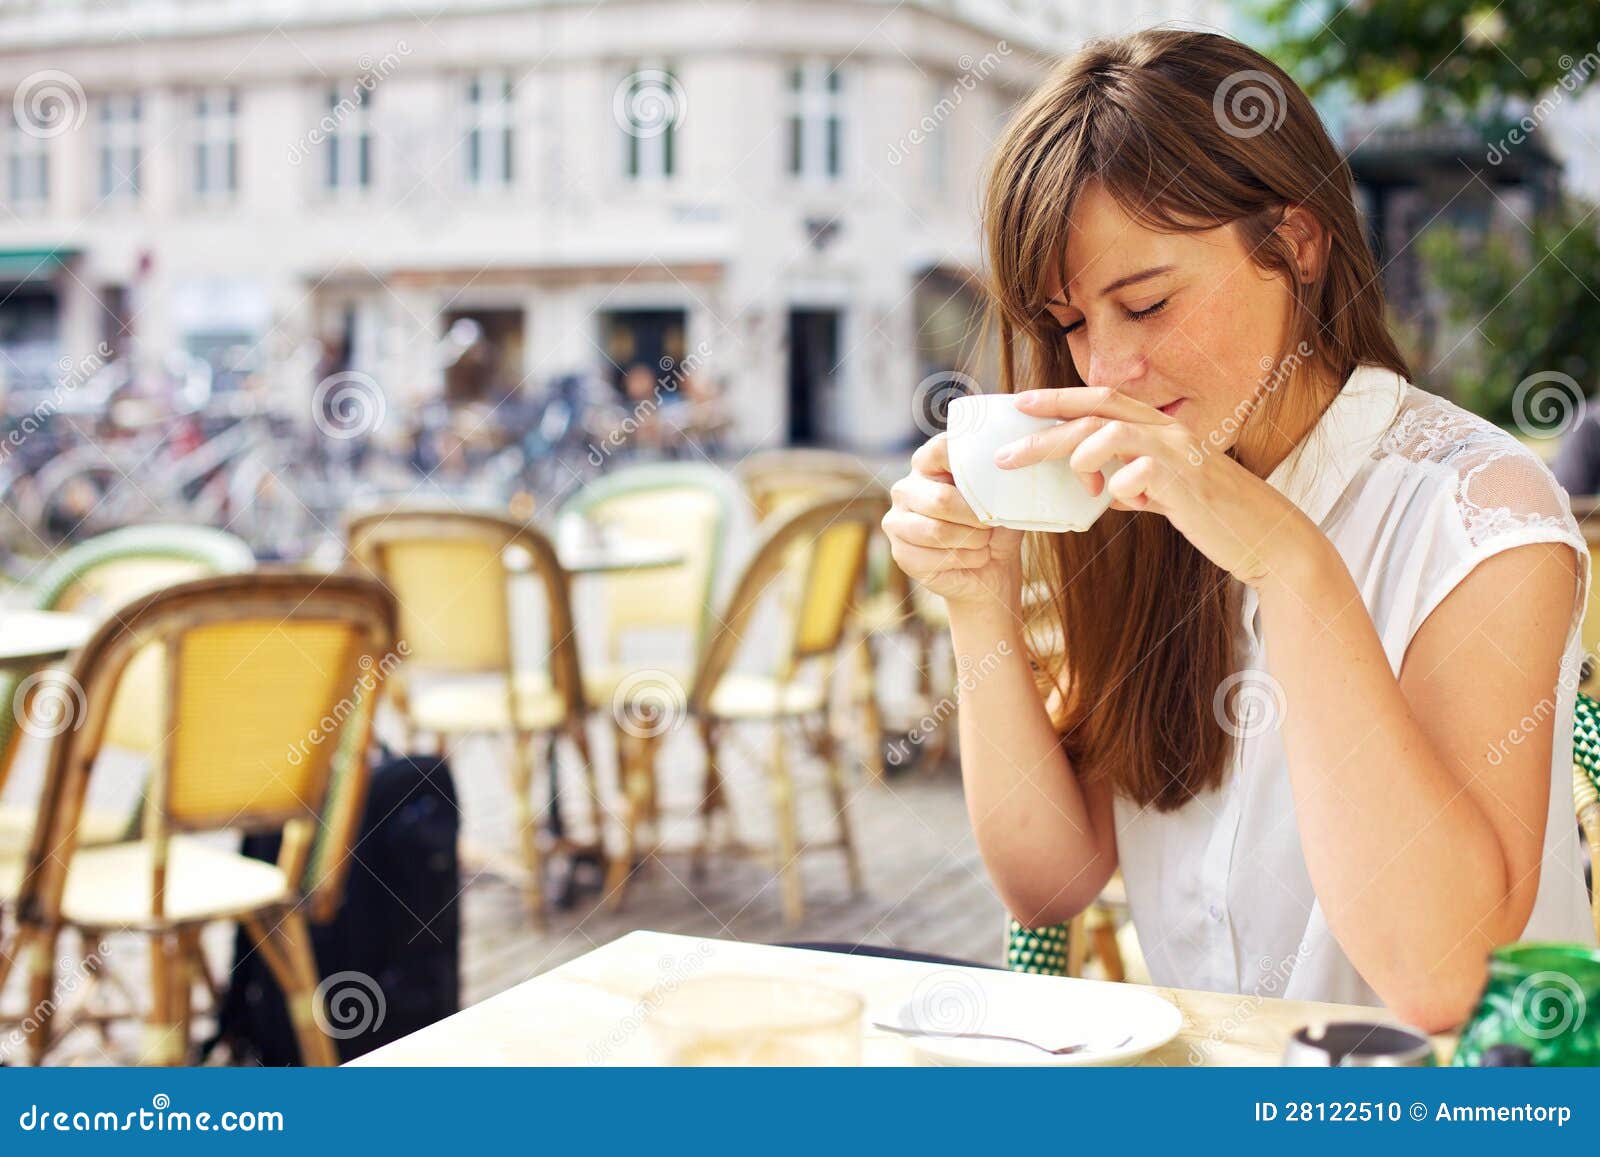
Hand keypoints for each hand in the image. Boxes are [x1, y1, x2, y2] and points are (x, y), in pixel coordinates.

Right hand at [884, 433, 1024, 610]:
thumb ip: (996, 480)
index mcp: (928, 463)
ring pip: (938, 531)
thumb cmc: (997, 526)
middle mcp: (906, 488)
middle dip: (975, 518)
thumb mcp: (1002, 498)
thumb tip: (1004, 467)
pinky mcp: (901, 552)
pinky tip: (972, 558)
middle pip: (941, 499)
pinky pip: (936, 557)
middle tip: (990, 524)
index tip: (991, 481)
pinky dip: (965, 560)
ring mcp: (897, 521)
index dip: (969, 465)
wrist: (993, 568)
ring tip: (984, 542)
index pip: (941, 450)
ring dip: (972, 541)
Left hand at [997, 387, 1318, 586]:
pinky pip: (1139, 475)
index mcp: (1159, 429)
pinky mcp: (1187, 482)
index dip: (1058, 399)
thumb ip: (1135, 485)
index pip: (1100, 400)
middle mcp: (1167, 431)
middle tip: (1006, 452)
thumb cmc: (1214, 515)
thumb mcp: (1165, 495)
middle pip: (1095, 412)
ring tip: (1079, 483)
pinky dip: (1121, 488)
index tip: (1019, 404)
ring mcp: (1179, 454)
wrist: (1267, 538)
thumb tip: (1104, 491)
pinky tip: (1123, 503)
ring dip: (1080, 458)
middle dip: (1045, 428)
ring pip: (1111, 433)